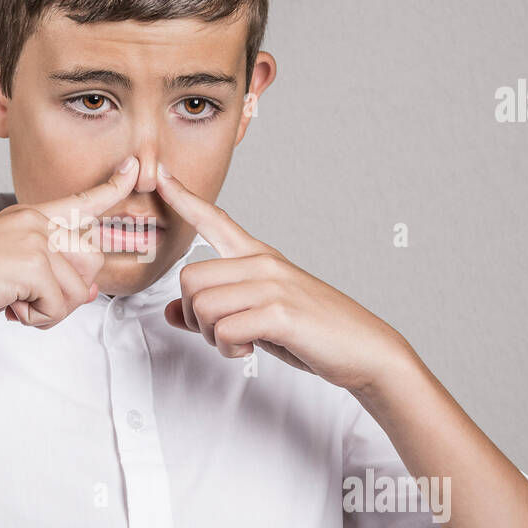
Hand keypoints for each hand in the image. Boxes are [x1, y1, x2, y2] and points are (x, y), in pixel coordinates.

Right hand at [0, 159, 139, 334]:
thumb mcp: (10, 270)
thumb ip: (51, 273)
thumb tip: (92, 291)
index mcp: (30, 217)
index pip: (81, 201)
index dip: (112, 188)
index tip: (132, 169)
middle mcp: (37, 222)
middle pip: (92, 260)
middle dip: (70, 291)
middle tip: (30, 299)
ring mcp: (35, 240)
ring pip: (80, 289)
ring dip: (50, 310)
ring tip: (14, 302)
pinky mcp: (31, 264)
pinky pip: (60, 306)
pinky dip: (36, 319)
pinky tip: (9, 308)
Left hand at [154, 164, 410, 393]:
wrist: (366, 350)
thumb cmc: (313, 332)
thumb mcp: (259, 317)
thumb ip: (216, 312)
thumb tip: (170, 313)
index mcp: (259, 257)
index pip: (215, 220)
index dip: (184, 199)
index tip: (162, 177)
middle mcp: (262, 263)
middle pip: (189, 278)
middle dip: (192, 315)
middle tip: (219, 333)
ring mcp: (272, 285)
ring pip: (202, 305)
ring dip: (211, 336)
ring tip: (238, 343)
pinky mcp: (279, 312)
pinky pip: (224, 329)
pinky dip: (229, 349)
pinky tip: (249, 350)